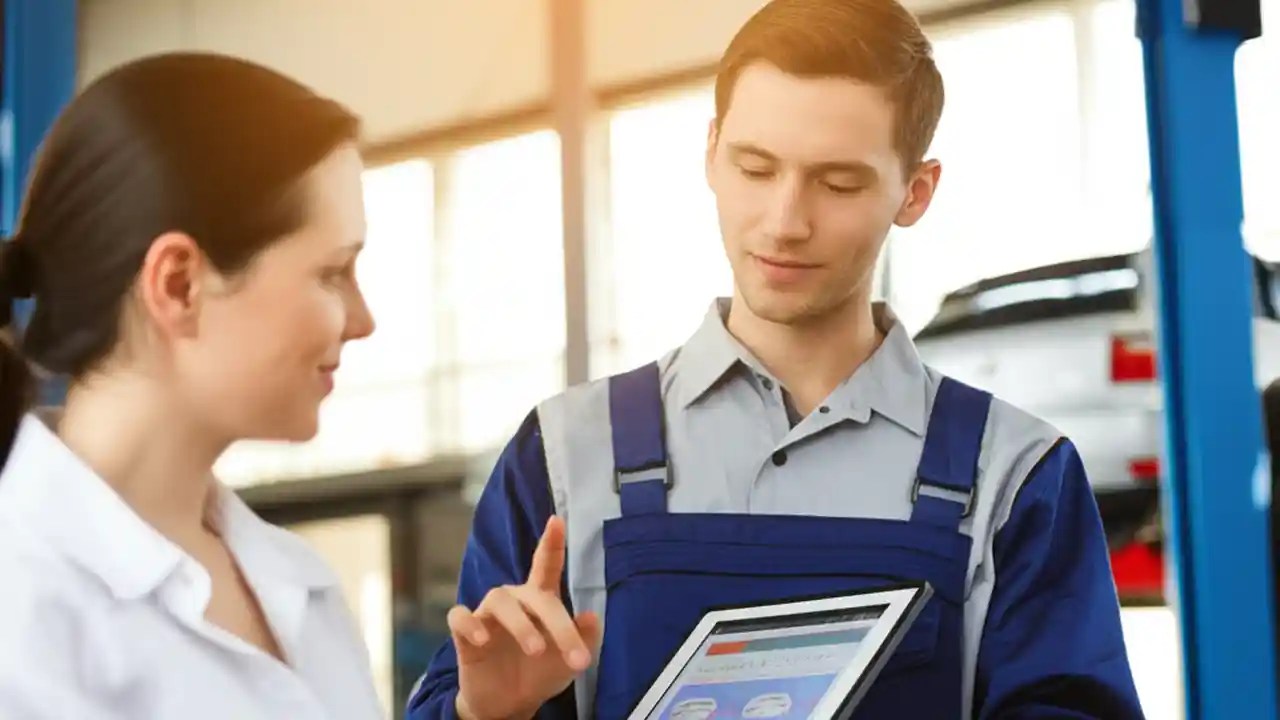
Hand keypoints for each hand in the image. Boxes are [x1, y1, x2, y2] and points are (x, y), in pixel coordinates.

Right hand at [450, 516, 601, 719]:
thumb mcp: (568, 661)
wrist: (509, 705)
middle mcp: (514, 600)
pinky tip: (482, 640)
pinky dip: (469, 624)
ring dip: (521, 624)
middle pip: (534, 595)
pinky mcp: (465, 634)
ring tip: (536, 650)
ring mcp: (488, 615)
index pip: (546, 565)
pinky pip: (459, 617)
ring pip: (499, 600)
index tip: (557, 521)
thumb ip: (584, 639)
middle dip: (558, 623)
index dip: (551, 543)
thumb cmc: (540, 673)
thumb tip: (592, 615)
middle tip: (574, 654)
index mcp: (540, 600)